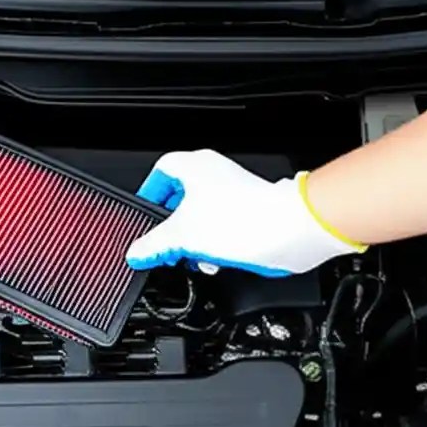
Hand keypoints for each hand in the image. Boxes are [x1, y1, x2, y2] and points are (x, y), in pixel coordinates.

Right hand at [125, 150, 364, 276]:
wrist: (289, 231)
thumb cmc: (244, 219)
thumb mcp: (183, 236)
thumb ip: (155, 245)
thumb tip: (137, 252)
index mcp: (194, 167)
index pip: (159, 174)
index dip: (148, 197)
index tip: (144, 219)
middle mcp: (215, 174)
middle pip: (181, 197)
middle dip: (171, 226)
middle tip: (163, 243)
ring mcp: (235, 193)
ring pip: (202, 214)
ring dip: (193, 238)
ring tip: (190, 255)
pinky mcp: (250, 212)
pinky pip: (222, 226)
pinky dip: (214, 243)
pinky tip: (214, 260)